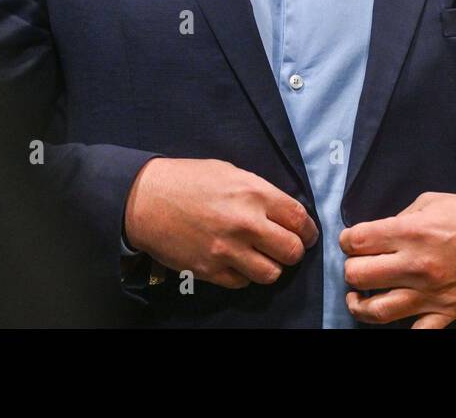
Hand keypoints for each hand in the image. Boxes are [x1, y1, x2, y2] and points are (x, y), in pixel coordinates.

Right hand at [124, 158, 318, 288]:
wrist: (145, 199)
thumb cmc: (188, 179)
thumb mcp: (230, 172)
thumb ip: (260, 192)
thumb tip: (284, 212)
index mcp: (254, 193)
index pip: (299, 218)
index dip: (309, 230)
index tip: (308, 234)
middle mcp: (245, 223)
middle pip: (292, 251)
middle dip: (295, 250)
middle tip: (288, 247)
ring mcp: (227, 250)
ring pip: (272, 273)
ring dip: (272, 266)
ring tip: (263, 257)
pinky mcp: (210, 270)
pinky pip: (243, 282)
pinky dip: (245, 275)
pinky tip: (238, 261)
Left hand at [340, 192, 455, 328]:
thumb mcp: (433, 201)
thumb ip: (401, 217)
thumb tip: (380, 233)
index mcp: (411, 232)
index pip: (357, 241)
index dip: (346, 240)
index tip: (351, 241)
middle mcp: (416, 265)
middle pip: (357, 275)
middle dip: (351, 268)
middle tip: (359, 264)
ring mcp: (430, 293)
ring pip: (376, 311)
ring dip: (359, 304)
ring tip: (358, 297)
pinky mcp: (446, 312)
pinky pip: (417, 333)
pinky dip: (402, 329)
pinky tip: (395, 315)